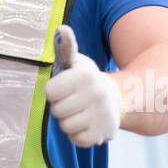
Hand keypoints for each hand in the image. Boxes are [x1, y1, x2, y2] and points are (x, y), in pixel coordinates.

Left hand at [44, 27, 123, 147]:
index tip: (65, 87)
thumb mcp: (77, 62)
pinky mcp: (103, 133)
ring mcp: (101, 115)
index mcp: (85, 75)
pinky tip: (86, 124)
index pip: (49, 91)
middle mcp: (96, 94)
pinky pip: (76, 140)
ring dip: (68, 121)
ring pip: (65, 126)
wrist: (118, 99)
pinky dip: (78, 135)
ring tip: (80, 112)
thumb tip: (61, 28)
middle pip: (56, 110)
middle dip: (61, 107)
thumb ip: (66, 48)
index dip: (54, 91)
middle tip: (73, 101)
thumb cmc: (86, 81)